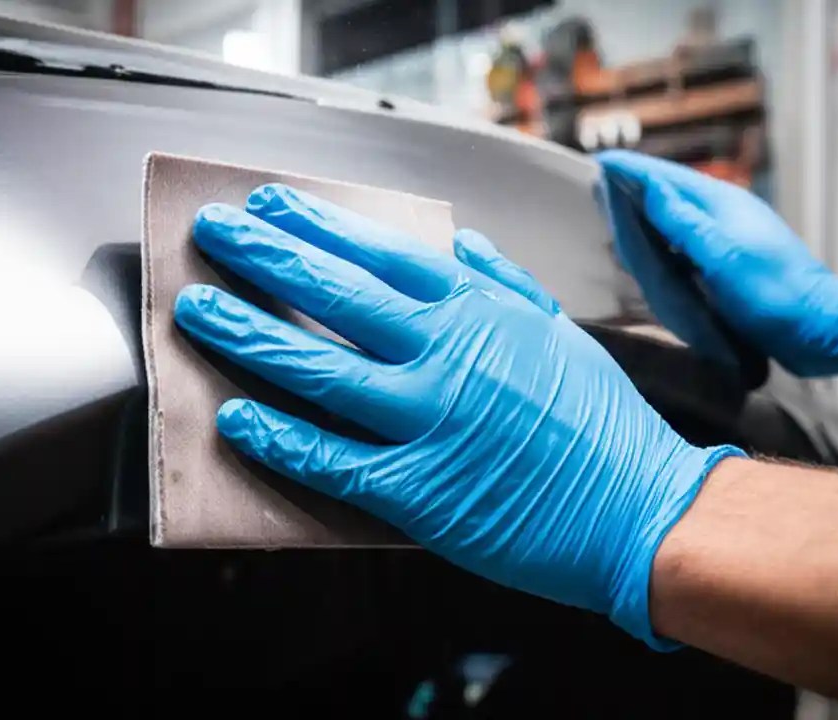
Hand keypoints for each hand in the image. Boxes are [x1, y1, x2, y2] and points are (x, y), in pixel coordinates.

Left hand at [174, 183, 742, 649]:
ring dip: (249, 335)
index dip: (315, 224)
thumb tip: (464, 242)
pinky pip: (331, 459)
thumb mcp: (561, 331)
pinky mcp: (419, 489)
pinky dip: (278, 438)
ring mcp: (428, 421)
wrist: (639, 508)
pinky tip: (235, 418)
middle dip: (264, 257)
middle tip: (213, 233)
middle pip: (335, 295)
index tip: (269, 203)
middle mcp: (447, 355)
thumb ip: (506, 282)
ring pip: (317, 369)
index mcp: (480, 312)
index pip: (380, 250)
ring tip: (198, 309)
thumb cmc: (603, 423)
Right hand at [597, 150, 837, 376]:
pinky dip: (661, 243)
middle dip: (632, 188)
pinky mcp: (731, 266)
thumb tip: (649, 186)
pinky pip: (685, 245)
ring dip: (645, 214)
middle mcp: (724, 216)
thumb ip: (683, 221)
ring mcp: (729, 240)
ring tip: (612, 217)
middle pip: (670, 193)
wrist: (821, 329)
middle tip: (594, 188)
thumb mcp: (722, 256)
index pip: (666, 176)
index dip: (631, 168)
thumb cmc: (774, 294)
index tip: (597, 160)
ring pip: (677, 219)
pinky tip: (649, 255)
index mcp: (721, 205)